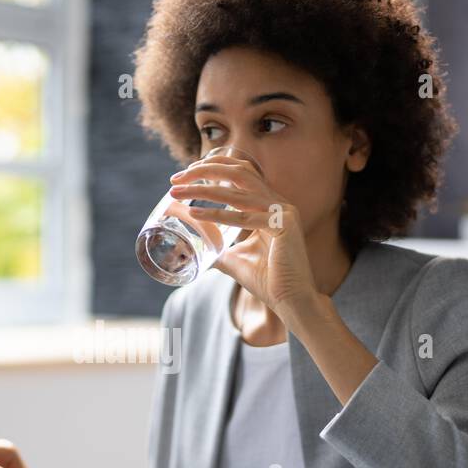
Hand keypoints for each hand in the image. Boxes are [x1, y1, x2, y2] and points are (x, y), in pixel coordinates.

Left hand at [167, 154, 319, 318]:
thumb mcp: (236, 258)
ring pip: (237, 191)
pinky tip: (194, 214)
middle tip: (175, 178)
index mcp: (270, 205)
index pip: (242, 172)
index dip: (214, 166)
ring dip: (202, 189)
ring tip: (176, 192)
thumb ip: (219, 248)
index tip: (185, 174)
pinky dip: (216, 214)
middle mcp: (278, 203)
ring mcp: (283, 212)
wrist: (292, 302)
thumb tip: (196, 249)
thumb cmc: (268, 281)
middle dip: (205, 170)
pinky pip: (243, 217)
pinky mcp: (283, 227)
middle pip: (239, 171)